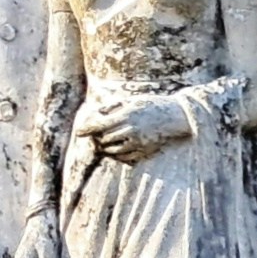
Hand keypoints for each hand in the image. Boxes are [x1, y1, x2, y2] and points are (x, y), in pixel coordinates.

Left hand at [76, 89, 191, 163]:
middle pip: (103, 139)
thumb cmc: (153, 104)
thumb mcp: (131, 100)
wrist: (177, 116)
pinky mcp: (144, 151)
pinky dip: (117, 154)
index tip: (79, 132)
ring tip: (104, 141)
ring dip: (105, 147)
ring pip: (112, 150)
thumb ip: (113, 107)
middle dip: (96, 138)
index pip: (99, 125)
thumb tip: (95, 114)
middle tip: (94, 135)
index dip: (86, 129)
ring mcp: (138, 143)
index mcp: (125, 116)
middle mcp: (130, 130)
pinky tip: (116, 148)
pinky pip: (124, 157)